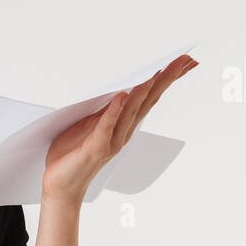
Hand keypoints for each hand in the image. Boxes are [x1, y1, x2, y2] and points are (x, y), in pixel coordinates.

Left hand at [41, 54, 197, 205]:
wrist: (61, 185)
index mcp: (123, 124)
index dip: (166, 79)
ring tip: (155, 71)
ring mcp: (110, 141)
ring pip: (130, 112)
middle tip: (183, 60)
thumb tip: (118, 87)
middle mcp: (123, 133)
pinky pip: (105, 126)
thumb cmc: (72, 154)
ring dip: (142, 91)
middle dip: (165, 79)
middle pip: (147, 101)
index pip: (149, 97)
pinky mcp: (94, 148)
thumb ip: (106, 108)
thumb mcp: (90, 123)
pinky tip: (121, 96)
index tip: (184, 61)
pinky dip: (113, 111)